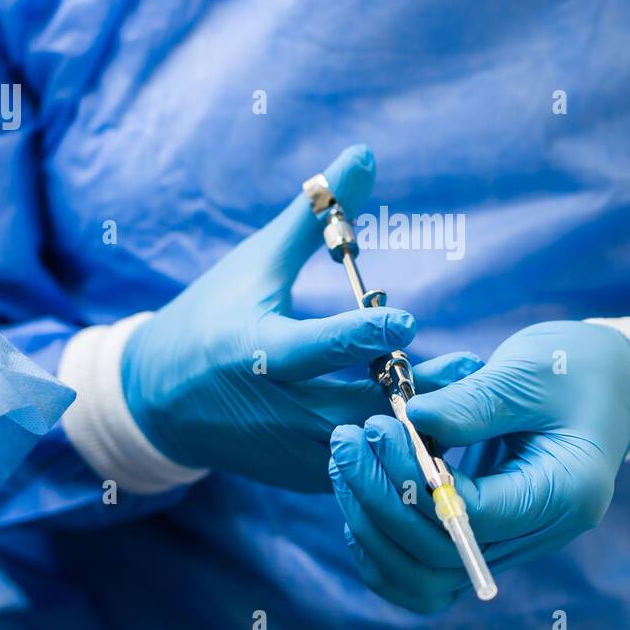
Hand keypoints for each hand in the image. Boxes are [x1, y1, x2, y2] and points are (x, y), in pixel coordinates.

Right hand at [121, 144, 476, 490]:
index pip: (317, 346)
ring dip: (416, 419)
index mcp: (257, 350)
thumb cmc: (214, 315)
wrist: (159, 401)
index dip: (364, 335)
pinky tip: (435, 418)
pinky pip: (363, 467)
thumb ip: (315, 216)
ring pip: (369, 445)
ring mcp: (293, 449)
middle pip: (359, 406)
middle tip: (471, 364)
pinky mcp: (305, 476)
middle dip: (416, 390)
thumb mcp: (258, 263)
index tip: (409, 322)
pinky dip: (398, 446)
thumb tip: (363, 153)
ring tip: (464, 386)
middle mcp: (279, 407)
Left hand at [329, 320, 629, 611]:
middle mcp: (540, 534)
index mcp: (565, 493)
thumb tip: (410, 420)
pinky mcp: (487, 536)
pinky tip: (358, 501)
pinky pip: (428, 571)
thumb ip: (473, 402)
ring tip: (345, 465)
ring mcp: (513, 543)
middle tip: (347, 441)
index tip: (378, 428)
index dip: (415, 479)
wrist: (607, 385)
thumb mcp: (530, 372)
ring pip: (428, 578)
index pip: (474, 516)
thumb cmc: (576, 370)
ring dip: (375, 529)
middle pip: (443, 556)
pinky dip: (386, 548)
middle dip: (382, 500)